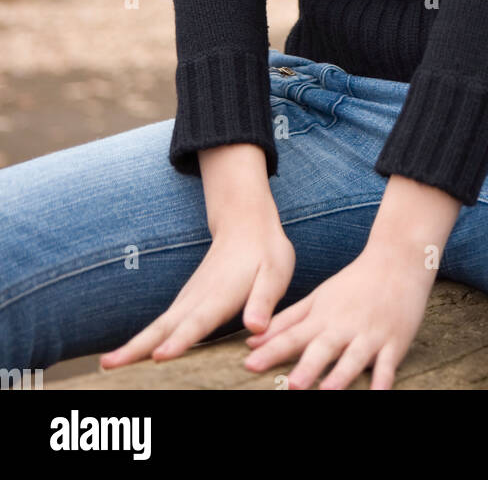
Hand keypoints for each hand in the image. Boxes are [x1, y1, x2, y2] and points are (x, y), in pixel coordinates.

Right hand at [99, 211, 294, 368]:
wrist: (246, 226)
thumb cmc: (265, 254)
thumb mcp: (275, 274)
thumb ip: (263, 301)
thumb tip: (256, 327)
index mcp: (220, 296)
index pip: (197, 322)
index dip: (180, 340)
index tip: (160, 356)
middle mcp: (197, 299)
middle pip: (163, 327)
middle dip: (137, 347)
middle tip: (108, 365)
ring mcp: (187, 300)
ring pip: (156, 327)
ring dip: (133, 345)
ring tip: (108, 365)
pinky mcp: (184, 303)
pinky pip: (160, 326)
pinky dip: (141, 341)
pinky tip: (129, 356)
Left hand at [244, 240, 435, 389]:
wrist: (397, 260)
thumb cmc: (353, 283)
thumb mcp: (317, 298)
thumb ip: (285, 321)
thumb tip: (250, 341)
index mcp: (323, 316)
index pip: (292, 336)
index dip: (271, 351)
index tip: (249, 365)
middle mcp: (344, 326)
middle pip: (322, 349)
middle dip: (306, 368)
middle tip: (291, 386)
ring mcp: (370, 334)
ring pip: (354, 358)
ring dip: (341, 376)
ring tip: (327, 391)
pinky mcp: (394, 342)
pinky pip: (388, 364)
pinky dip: (384, 381)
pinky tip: (379, 395)